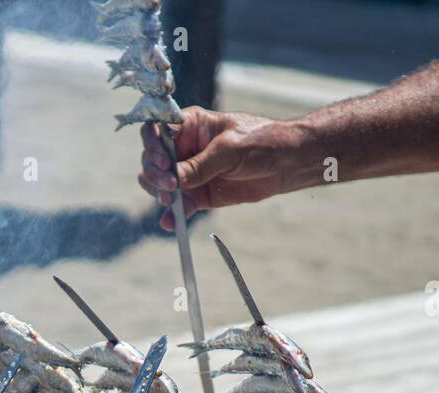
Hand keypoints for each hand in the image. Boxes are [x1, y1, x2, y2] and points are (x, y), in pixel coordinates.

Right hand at [138, 107, 305, 230]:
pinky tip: (170, 222)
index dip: (153, 146)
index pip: (156, 131)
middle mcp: (184, 148)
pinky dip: (173, 214)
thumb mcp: (230, 149)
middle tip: (170, 187)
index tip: (165, 164)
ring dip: (161, 193)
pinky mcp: (199, 194)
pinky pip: (180, 205)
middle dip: (155, 174)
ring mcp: (189, 172)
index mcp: (189, 125)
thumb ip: (201, 165)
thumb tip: (174, 179)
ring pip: (160, 183)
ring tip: (172, 202)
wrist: (286, 163)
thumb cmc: (262, 142)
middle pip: (152, 160)